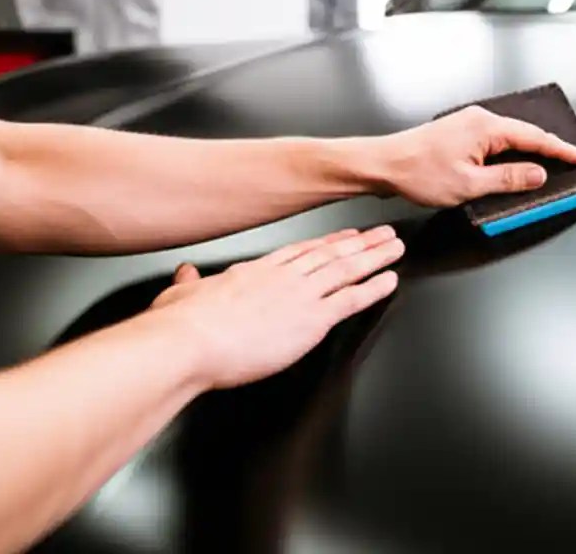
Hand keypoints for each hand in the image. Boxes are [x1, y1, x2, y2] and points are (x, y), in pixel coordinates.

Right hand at [146, 226, 403, 389]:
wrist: (190, 342)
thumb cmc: (182, 325)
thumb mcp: (180, 295)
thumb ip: (188, 284)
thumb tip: (184, 273)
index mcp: (255, 272)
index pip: (300, 252)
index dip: (326, 243)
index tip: (344, 236)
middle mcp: (283, 277)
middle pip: (330, 254)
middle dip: (360, 243)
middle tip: (383, 233)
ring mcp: (300, 295)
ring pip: (347, 269)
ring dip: (375, 257)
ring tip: (395, 247)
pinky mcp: (312, 319)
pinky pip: (352, 299)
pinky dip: (374, 288)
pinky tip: (391, 280)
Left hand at [374, 106, 575, 207]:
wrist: (383, 165)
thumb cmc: (418, 173)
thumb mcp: (470, 184)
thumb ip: (508, 179)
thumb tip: (538, 175)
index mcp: (486, 127)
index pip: (536, 137)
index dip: (562, 150)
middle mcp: (480, 119)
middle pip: (526, 133)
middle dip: (552, 147)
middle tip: (574, 160)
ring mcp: (469, 124)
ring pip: (512, 136)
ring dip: (532, 149)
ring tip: (552, 162)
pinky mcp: (461, 133)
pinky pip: (497, 140)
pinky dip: (513, 150)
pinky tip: (517, 162)